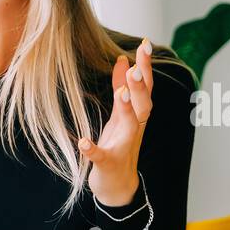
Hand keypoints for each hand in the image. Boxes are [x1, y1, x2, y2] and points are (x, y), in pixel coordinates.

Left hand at [79, 37, 153, 206]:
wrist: (117, 185)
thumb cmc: (119, 145)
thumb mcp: (121, 114)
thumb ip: (121, 87)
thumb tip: (123, 59)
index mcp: (137, 115)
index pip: (145, 88)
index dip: (146, 67)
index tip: (145, 44)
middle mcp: (134, 129)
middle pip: (143, 104)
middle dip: (140, 86)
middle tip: (137, 67)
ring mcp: (122, 146)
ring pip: (131, 126)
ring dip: (126, 109)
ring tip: (119, 93)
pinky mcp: (108, 164)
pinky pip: (101, 157)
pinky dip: (92, 150)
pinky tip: (83, 142)